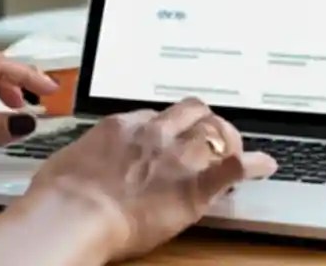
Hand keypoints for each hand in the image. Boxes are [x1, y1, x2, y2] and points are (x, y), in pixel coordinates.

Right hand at [14, 98, 276, 260]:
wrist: (72, 214)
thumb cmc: (61, 194)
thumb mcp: (68, 161)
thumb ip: (87, 157)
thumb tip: (81, 164)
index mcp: (124, 126)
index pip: (158, 115)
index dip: (170, 126)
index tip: (173, 135)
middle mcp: (156, 134)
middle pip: (194, 111)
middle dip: (205, 121)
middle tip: (211, 135)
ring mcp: (177, 158)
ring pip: (216, 132)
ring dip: (228, 139)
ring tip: (236, 149)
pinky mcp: (193, 188)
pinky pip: (233, 168)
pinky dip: (253, 165)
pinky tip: (265, 165)